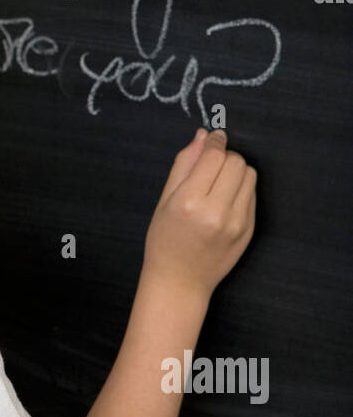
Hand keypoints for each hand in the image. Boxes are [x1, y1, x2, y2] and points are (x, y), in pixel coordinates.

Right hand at [142, 128, 256, 302]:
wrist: (180, 281)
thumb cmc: (164, 240)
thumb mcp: (165, 200)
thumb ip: (184, 164)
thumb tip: (203, 135)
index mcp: (189, 202)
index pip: (214, 156)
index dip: (215, 142)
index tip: (213, 139)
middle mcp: (216, 212)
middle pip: (236, 162)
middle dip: (225, 156)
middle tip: (212, 165)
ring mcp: (237, 223)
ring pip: (249, 175)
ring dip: (236, 171)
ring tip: (219, 182)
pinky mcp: (249, 230)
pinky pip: (252, 194)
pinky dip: (241, 188)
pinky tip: (225, 199)